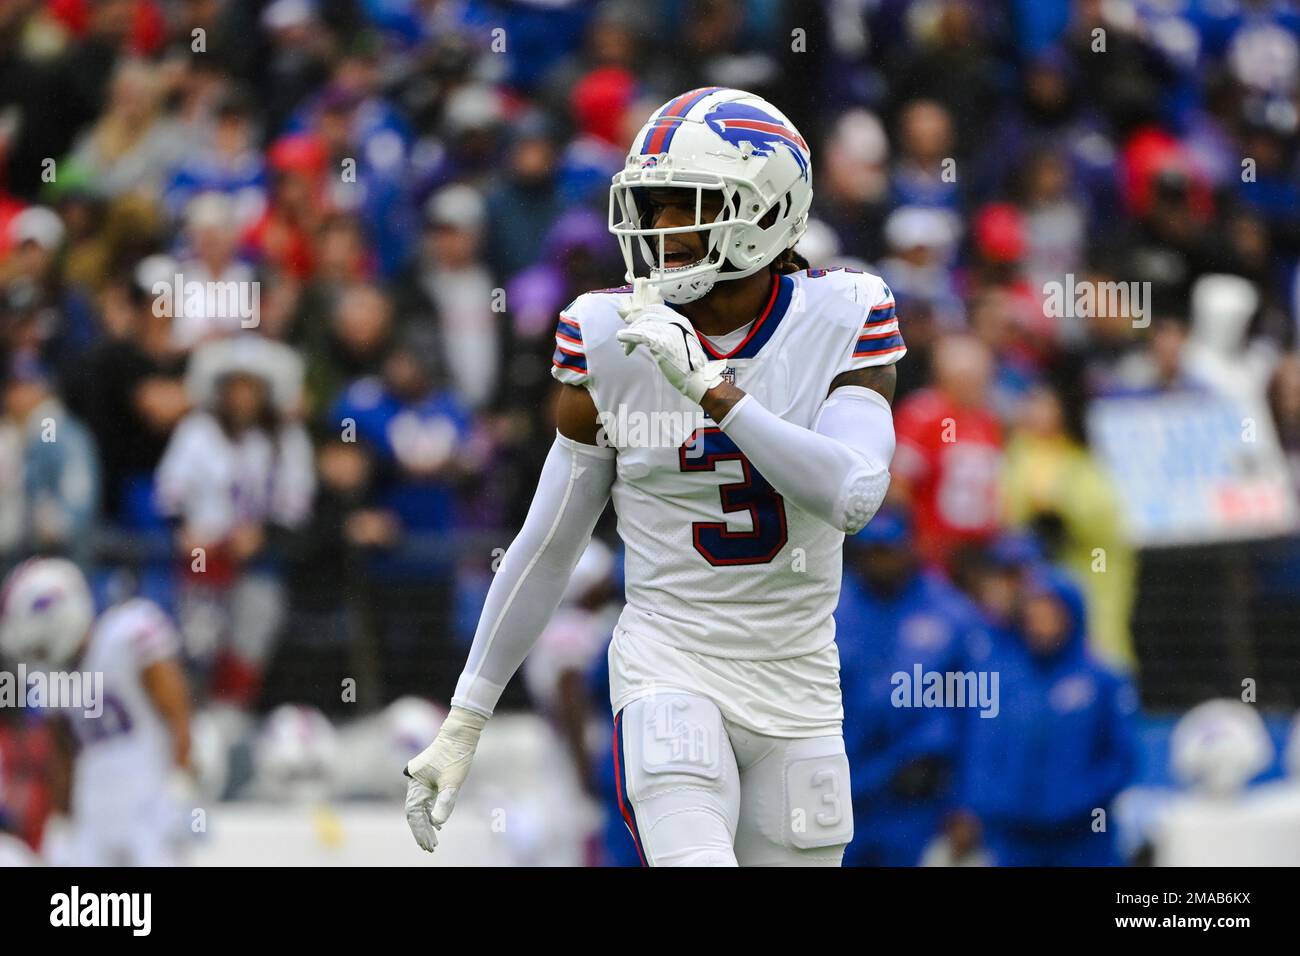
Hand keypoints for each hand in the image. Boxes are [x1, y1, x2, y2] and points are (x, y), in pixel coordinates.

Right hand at [404, 706, 487, 852]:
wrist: (460, 735)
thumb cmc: (456, 756)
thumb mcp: (453, 782)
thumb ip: (445, 803)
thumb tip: (437, 822)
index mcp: (415, 783)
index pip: (414, 813)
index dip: (420, 830)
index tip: (428, 844)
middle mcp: (414, 782)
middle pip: (415, 812)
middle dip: (422, 830)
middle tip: (430, 847)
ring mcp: (421, 780)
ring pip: (420, 807)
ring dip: (427, 823)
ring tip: (433, 840)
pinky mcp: (429, 778)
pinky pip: (426, 799)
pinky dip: (431, 812)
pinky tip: (437, 824)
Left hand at [615, 278, 726, 403]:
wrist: (696, 377)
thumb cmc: (689, 364)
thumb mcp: (682, 342)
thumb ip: (671, 334)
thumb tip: (653, 332)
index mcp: (681, 321)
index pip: (658, 309)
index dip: (643, 313)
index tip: (633, 319)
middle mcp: (676, 322)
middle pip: (648, 315)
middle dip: (634, 323)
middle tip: (625, 332)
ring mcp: (669, 331)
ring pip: (643, 325)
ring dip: (630, 333)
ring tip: (625, 346)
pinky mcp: (661, 342)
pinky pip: (640, 334)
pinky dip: (628, 336)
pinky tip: (621, 338)